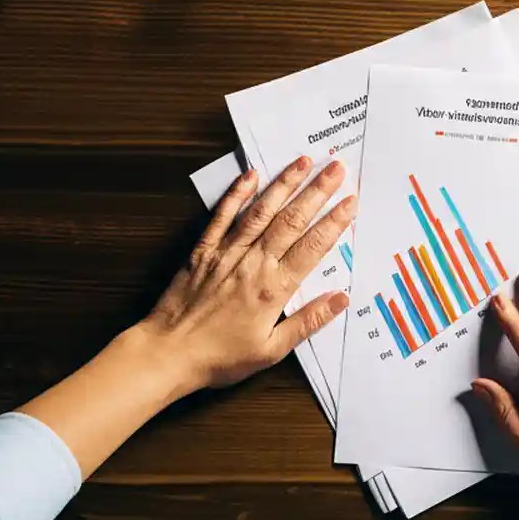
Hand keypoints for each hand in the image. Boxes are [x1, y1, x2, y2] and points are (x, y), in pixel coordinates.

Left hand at [133, 155, 356, 397]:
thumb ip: (307, 321)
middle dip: (316, 192)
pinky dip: (237, 194)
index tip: (350, 200)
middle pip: (291, 221)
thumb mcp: (271, 351)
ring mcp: (227, 253)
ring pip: (261, 211)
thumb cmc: (220, 358)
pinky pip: (222, 216)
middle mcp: (253, 264)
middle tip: (336, 168)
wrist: (168, 354)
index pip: (312, 248)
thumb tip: (341, 298)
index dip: (334, 222)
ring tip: (303, 161)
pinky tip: (251, 175)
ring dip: (284, 184)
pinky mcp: (203, 251)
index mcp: (274, 289)